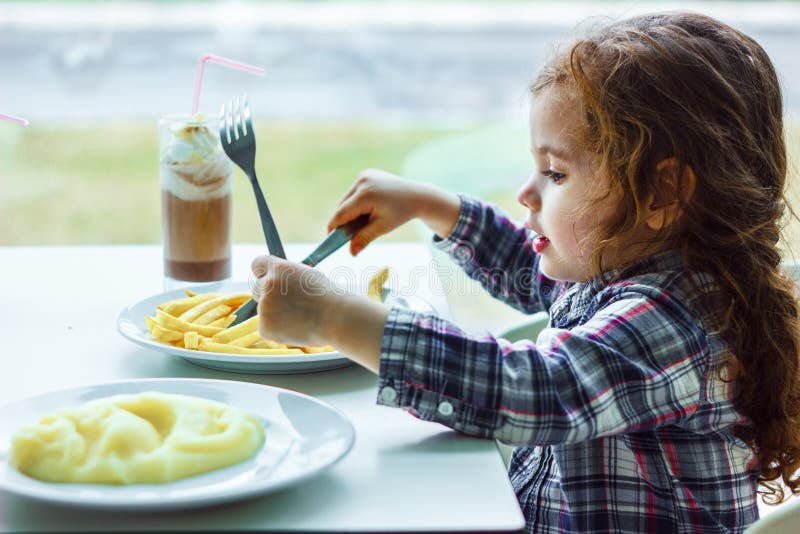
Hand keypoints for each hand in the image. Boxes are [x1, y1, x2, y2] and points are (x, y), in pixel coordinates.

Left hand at [250, 255, 390, 372]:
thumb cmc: (328, 297)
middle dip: (268, 295)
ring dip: (275, 314)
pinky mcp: (265, 327)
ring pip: (264, 310)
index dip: (263, 272)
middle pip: (256, 288)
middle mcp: (267, 285)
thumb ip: (288, 276)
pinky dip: (278, 330)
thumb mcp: (308, 275)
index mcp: (278, 268)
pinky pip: (267, 327)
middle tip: (287, 303)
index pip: (257, 264)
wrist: (336, 319)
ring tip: (299, 317)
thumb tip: (279, 279)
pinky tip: (296, 327)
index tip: (266, 278)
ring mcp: (264, 307)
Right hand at [327, 168, 461, 254]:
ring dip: (348, 210)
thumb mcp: (382, 227)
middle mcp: (363, 181)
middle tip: (345, 236)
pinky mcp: (366, 173)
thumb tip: (351, 253)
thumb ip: (364, 238)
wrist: (416, 196)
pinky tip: (365, 210)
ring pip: (347, 198)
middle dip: (343, 220)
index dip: (334, 226)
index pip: (343, 212)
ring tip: (359, 222)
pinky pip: (354, 192)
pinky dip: (355, 202)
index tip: (328, 237)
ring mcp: (364, 175)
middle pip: (343, 205)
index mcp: (366, 194)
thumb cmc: (400, 213)